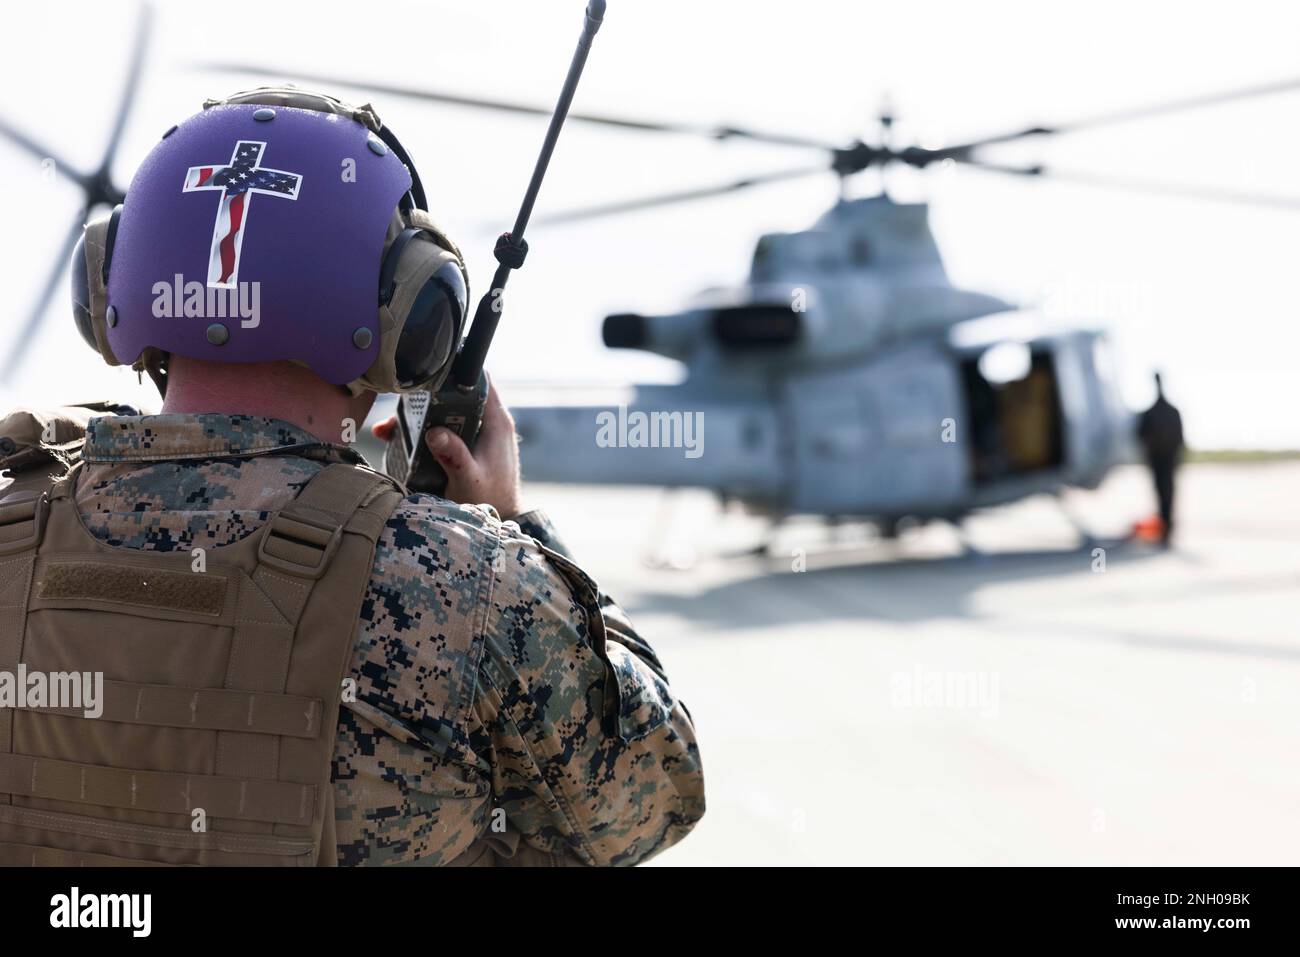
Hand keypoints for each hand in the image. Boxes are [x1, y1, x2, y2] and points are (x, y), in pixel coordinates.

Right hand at [371, 377, 523, 518]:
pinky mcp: (469, 444)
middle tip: (398, 407)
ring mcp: (478, 432)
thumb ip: (454, 456)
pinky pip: (444, 429)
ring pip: (445, 412)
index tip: (427, 372)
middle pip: (455, 395)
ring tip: (389, 428)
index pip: (479, 381)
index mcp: (496, 422)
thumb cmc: (490, 500)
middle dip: (425, 399)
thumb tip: (434, 432)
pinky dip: (422, 431)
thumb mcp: (468, 478)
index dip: (455, 371)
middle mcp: (488, 422)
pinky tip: (396, 439)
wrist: (501, 518)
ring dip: (418, 418)